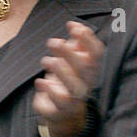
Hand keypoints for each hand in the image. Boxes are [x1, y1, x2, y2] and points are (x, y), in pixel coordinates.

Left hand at [33, 21, 103, 136]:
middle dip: (69, 53)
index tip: (73, 27)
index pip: (96, 54)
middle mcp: (86, 84)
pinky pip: (59, 103)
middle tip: (52, 42)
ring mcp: (74, 99)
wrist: (63, 113)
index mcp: (90, 70)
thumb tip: (74, 24)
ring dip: (62, 72)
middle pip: (84, 68)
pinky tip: (40, 82)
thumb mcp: (71, 61)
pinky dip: (49, 91)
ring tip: (46, 61)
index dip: (87, 39)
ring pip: (74, 87)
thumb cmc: (68, 80)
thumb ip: (75, 43)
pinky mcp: (61, 110)